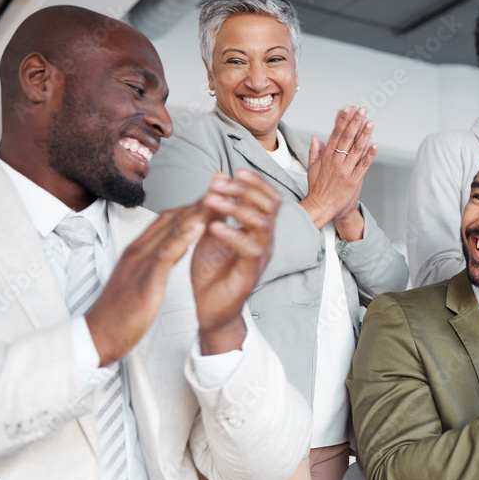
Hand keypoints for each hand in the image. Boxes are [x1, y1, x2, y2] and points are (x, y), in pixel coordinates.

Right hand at [86, 204, 208, 365]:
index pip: (167, 220)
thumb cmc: (120, 312)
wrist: (99, 335)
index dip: (192, 206)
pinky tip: (199, 227)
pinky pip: (166, 253)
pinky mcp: (145, 279)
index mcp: (138, 251)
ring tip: (218, 197)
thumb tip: (171, 252)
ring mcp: (140, 263)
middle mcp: (138, 251)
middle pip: (172, 218)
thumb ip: (154, 264)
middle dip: (199, 201)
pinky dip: (183, 237)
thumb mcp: (140, 280)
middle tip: (223, 185)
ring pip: (170, 230)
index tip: (214, 195)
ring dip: (196, 212)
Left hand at [190, 170, 281, 354]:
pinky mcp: (250, 273)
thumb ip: (214, 208)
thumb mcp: (208, 232)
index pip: (269, 198)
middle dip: (245, 189)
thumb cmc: (212, 272)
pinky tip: (213, 227)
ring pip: (261, 223)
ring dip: (236, 207)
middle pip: (269, 206)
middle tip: (220, 184)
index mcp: (257, 230)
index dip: (256, 182)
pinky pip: (249, 248)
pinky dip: (231, 233)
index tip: (235, 171)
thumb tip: (218, 177)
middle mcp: (263, 240)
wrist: (209, 308)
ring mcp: (259, 256)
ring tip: (211, 200)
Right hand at [301, 106, 377, 235]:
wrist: (321, 207)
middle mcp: (336, 161)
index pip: (335, 133)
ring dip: (364, 134)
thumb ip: (315, 151)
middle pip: (347, 137)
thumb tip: (315, 138)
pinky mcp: (354, 179)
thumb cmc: (317, 189)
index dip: (342, 120)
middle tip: (362, 110)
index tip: (347, 109)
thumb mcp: (312, 167)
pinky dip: (369, 154)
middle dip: (355, 122)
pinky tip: (375, 145)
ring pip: (357, 149)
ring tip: (370, 123)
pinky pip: (363, 165)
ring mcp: (346, 170)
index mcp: (327, 157)